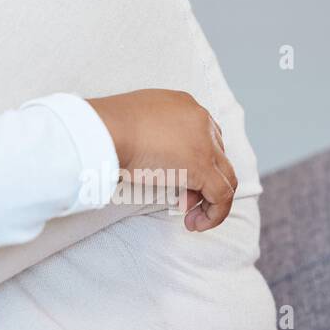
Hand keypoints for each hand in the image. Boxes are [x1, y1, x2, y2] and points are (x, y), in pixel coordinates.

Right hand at [86, 89, 236, 231]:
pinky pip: (222, 195)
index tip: (177, 180)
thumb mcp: (136, 123)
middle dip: (201, 182)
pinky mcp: (202, 166)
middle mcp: (200, 119)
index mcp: (184, 104)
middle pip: (217, 156)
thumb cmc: (107, 127)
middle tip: (181, 199)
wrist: (104, 130)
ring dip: (209, 200)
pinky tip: (195, 224)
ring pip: (225, 176)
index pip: (204, 136)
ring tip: (189, 217)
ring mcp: (205, 142)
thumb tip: (153, 160)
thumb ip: (152, 135)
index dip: (195, 162)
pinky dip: (214, 214)